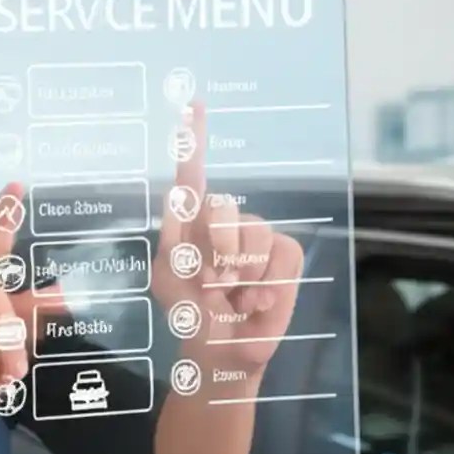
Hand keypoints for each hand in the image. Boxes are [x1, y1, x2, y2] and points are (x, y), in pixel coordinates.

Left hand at [151, 102, 303, 371]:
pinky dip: (265, 285)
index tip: (194, 105)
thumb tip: (180, 195)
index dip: (194, 139)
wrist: (221, 349)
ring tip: (233, 296)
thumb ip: (174, 236)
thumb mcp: (168, 275)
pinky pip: (279, 256)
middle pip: (223, 206)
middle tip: (212, 282)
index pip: (193, 174)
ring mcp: (259, 234)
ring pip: (254, 232)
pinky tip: (255, 302)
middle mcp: (228, 220)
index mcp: (192, 221)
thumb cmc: (191, 311)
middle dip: (215, 249)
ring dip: (239, 274)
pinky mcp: (286, 255)